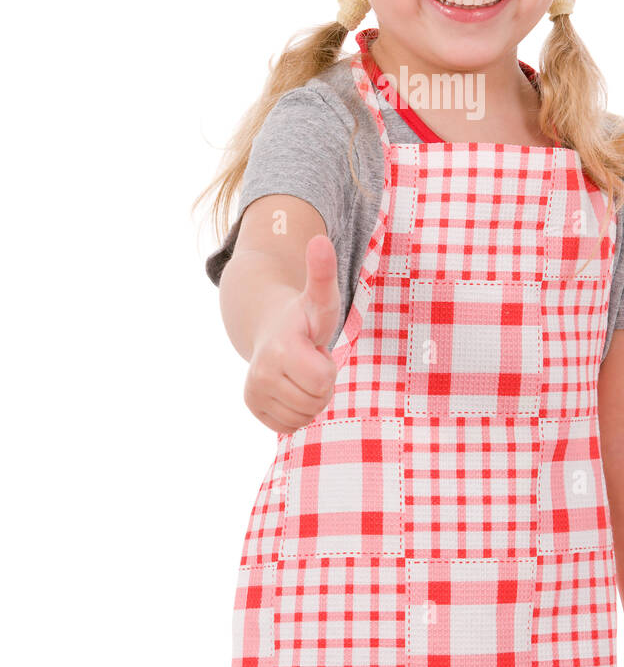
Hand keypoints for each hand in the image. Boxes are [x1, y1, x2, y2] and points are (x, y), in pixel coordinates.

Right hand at [243, 233, 341, 434]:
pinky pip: (289, 426)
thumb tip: (319, 239)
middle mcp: (261, 374)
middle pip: (315, 402)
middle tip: (308, 360)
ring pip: (303, 417)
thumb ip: (322, 272)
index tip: (316, 348)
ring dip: (309, 398)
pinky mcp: (253, 406)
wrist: (269, 325)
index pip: (323, 382)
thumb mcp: (320, 296)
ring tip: (299, 371)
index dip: (327, 366)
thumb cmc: (303, 314)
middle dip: (320, 384)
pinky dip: (296, 410)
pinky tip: (290, 386)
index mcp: (280, 350)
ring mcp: (254, 393)